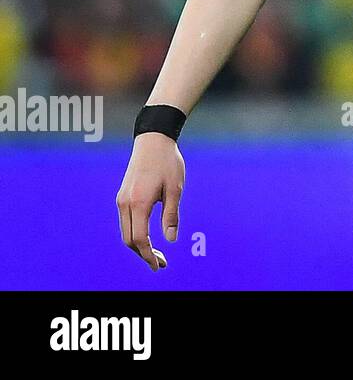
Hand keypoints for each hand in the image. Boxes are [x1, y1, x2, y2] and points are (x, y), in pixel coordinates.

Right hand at [116, 133, 185, 270]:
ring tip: (156, 253)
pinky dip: (135, 234)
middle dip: (143, 254)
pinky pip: (125, 222)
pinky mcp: (122, 196)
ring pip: (125, 232)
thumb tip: (170, 240)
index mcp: (138, 203)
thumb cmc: (168, 162)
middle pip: (129, 240)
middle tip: (161, 263)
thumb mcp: (175, 189)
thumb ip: (171, 215)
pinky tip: (147, 237)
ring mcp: (121, 200)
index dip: (148, 256)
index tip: (159, 266)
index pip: (139, 239)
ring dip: (138, 245)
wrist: (153, 140)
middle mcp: (125, 204)